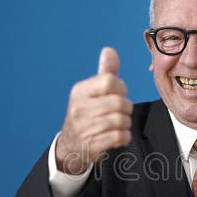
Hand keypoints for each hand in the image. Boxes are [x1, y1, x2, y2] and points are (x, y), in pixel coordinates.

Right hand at [55, 47, 132, 174]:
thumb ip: (105, 73)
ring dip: (126, 123)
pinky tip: (117, 136)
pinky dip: (124, 137)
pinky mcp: (92, 145)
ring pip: (121, 120)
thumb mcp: (91, 92)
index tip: (117, 94)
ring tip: (118, 124)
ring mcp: (85, 127)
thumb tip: (109, 50)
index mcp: (80, 91)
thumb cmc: (87, 115)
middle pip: (119, 102)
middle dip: (126, 108)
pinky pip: (120, 136)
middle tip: (120, 112)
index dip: (120, 88)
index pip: (109, 81)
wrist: (70, 146)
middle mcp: (80, 108)